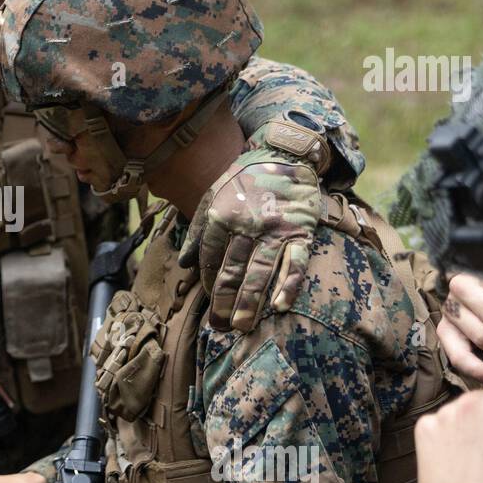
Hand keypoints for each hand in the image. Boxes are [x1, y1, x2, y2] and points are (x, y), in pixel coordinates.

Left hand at [195, 152, 320, 332]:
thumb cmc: (244, 179)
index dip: (208, 285)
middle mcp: (245, 224)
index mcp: (220, 216)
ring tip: (242, 327)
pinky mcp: (301, 231)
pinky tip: (280, 306)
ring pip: (259, 271)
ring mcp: (274, 229)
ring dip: (250, 302)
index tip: (210, 306)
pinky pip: (295, 262)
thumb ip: (197, 231)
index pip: (210, 259)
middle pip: (231, 271)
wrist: (284, 153)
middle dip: (224, 303)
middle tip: (220, 328)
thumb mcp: (212, 196)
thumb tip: (182, 264)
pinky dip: (289, 285)